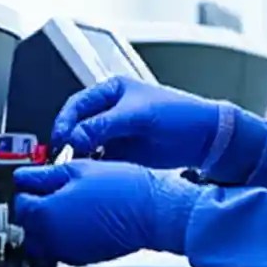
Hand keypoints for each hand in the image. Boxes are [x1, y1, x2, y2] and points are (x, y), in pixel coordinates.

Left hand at [12, 160, 196, 266]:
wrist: (152, 213)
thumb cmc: (123, 190)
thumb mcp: (79, 169)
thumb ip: (44, 175)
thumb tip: (24, 176)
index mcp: (45, 214)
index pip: (19, 202)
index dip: (28, 187)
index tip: (39, 180)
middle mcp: (51, 239)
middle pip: (26, 225)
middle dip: (34, 208)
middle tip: (53, 191)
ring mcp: (66, 252)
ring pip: (40, 241)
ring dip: (44, 226)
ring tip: (64, 208)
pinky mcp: (81, 259)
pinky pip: (58, 250)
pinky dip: (60, 238)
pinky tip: (79, 221)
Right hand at [50, 76, 225, 169]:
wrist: (205, 139)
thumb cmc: (180, 115)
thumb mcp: (140, 115)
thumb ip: (105, 125)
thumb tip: (76, 136)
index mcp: (111, 92)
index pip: (76, 105)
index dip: (65, 122)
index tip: (61, 140)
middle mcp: (109, 112)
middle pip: (76, 127)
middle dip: (68, 142)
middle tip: (64, 157)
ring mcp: (114, 134)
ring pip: (85, 146)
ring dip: (78, 156)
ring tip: (76, 167)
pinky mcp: (121, 154)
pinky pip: (98, 161)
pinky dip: (92, 167)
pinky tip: (91, 173)